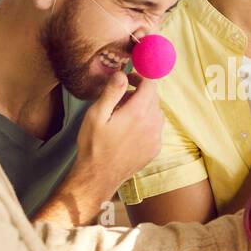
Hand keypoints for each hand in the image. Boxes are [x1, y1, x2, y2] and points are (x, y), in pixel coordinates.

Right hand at [74, 71, 162, 190]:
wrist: (99, 177)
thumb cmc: (94, 145)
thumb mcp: (96, 114)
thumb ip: (112, 92)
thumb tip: (123, 73)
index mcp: (138, 112)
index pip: (151, 84)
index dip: (140, 77)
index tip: (128, 79)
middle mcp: (152, 123)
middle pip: (154, 97)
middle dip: (140, 92)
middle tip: (121, 99)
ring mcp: (156, 138)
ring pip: (156, 112)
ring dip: (144, 107)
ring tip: (124, 115)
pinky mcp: (155, 149)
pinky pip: (156, 127)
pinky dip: (147, 122)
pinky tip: (130, 130)